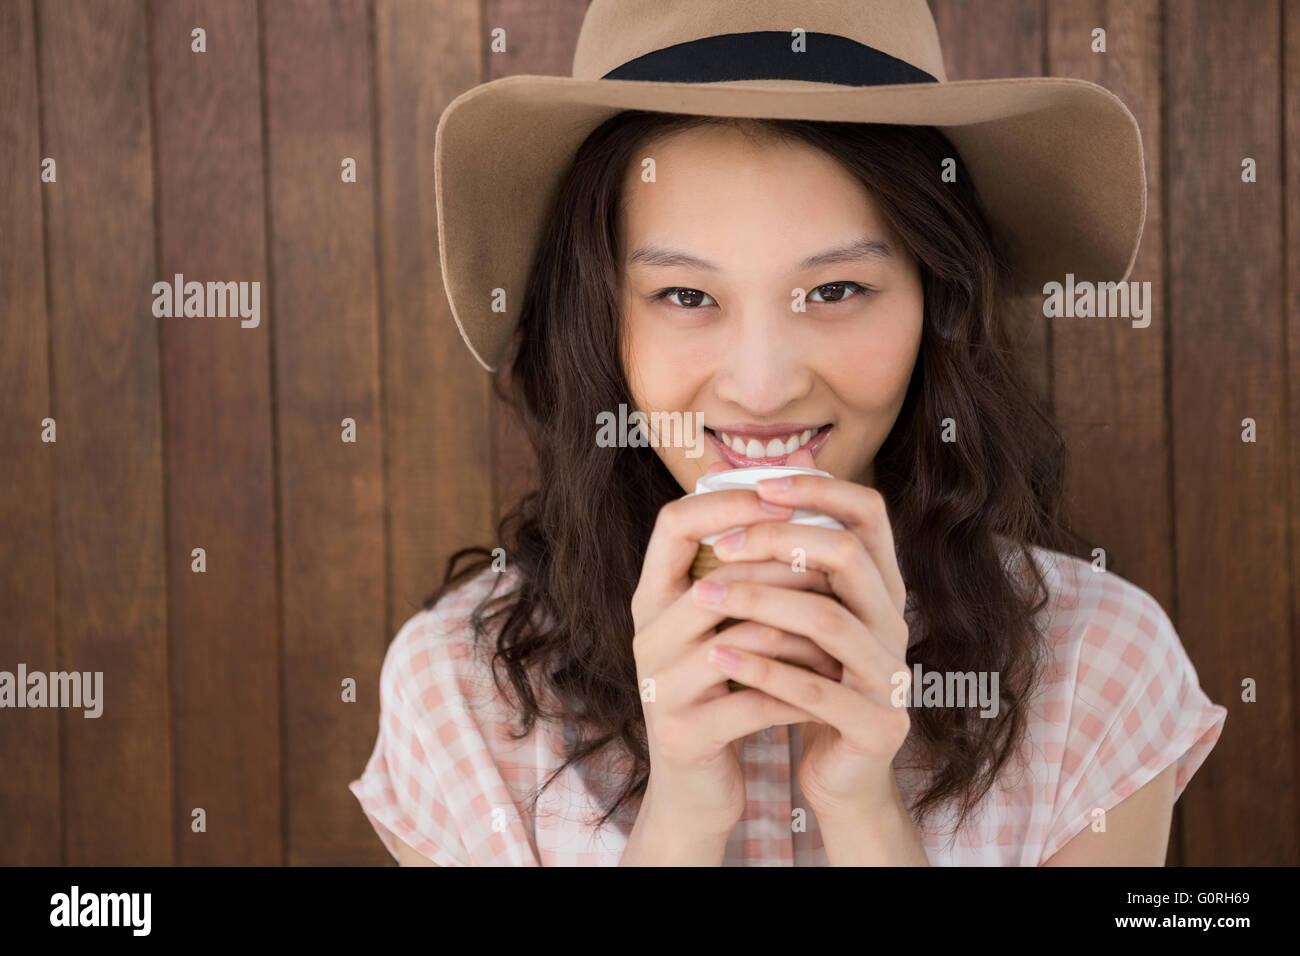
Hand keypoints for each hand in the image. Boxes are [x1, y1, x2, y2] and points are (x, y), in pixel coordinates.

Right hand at [628, 479, 840, 842]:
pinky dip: (801, 694)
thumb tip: (797, 496)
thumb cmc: (718, 693)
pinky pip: (755, 701)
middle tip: (841, 574)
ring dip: (804, 639)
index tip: (782, 501)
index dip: (727, 504)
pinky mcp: (684, 734)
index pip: (673, 524)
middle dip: (786, 574)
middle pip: (718, 580)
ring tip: (846, 639)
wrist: (694, 790)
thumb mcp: (716, 629)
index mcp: (651, 599)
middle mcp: (646, 635)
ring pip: (744, 641)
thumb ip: (740, 572)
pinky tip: (832, 691)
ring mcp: (659, 686)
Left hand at [689, 449, 912, 818]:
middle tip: (719, 543)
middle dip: (777, 541)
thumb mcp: (806, 615)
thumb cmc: (812, 682)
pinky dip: (764, 668)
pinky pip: (817, 689)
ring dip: (759, 602)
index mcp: (882, 588)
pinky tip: (718, 654)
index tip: (759, 483)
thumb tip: (761, 474)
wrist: (842, 774)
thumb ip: (794, 559)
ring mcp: (891, 676)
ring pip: (828, 621)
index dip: (819, 490)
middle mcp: (895, 623)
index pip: (868, 513)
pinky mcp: (876, 725)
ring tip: (701, 597)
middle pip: (846, 557)